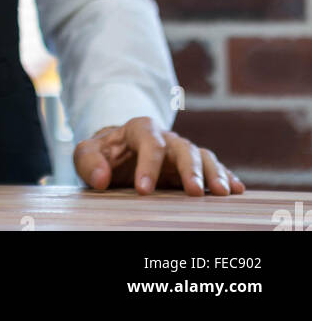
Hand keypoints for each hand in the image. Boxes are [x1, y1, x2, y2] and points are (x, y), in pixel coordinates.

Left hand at [73, 117, 245, 195]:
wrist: (118, 153)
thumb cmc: (103, 154)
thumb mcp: (87, 154)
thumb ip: (88, 161)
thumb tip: (101, 178)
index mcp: (140, 130)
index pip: (148, 142)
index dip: (148, 165)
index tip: (144, 191)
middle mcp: (166, 138)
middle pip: (183, 147)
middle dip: (190, 169)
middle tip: (194, 192)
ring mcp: (182, 152)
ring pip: (203, 156)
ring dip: (214, 174)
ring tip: (223, 193)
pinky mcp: (193, 167)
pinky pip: (214, 168)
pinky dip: (227, 176)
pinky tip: (237, 190)